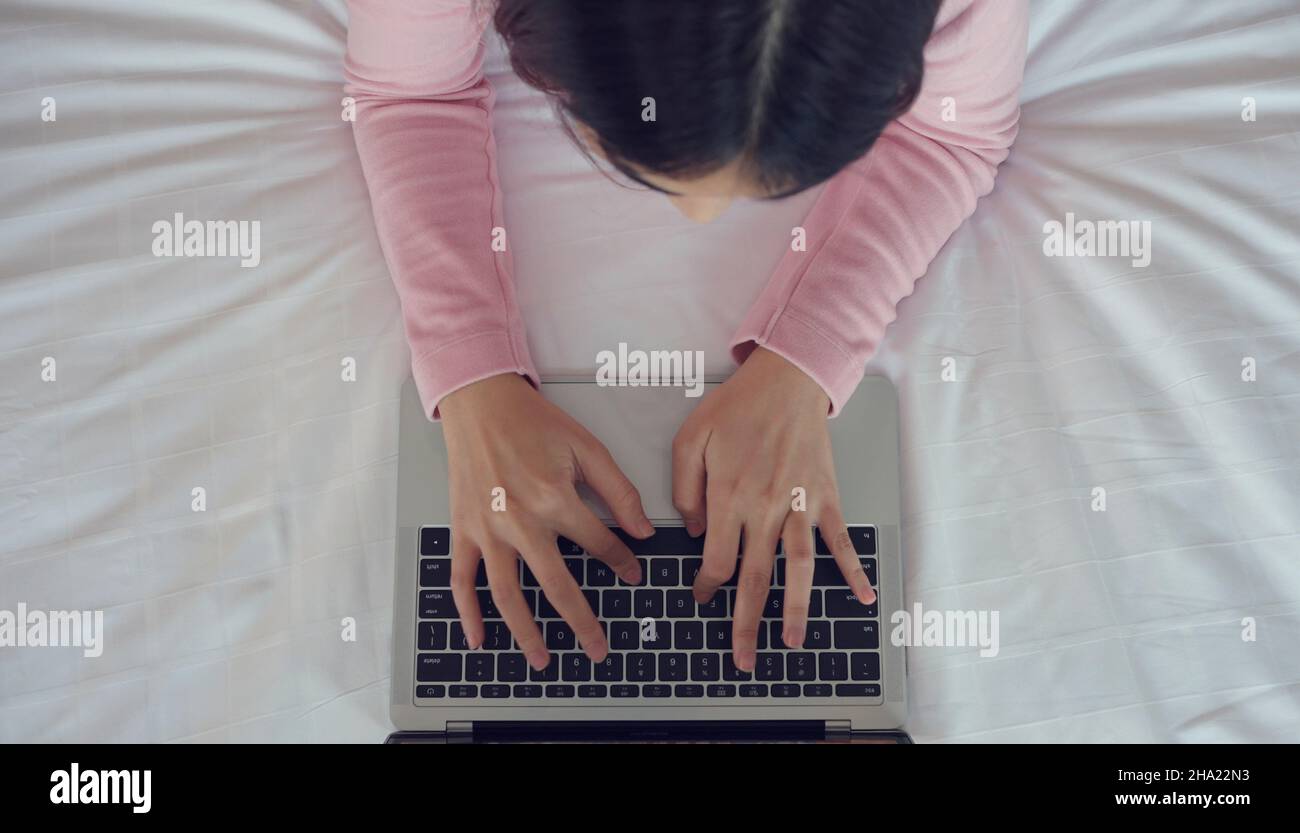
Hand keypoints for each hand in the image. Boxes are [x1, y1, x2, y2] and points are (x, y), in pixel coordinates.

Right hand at [440, 373, 650, 668]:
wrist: (481, 403)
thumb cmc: (532, 422)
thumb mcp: (586, 447)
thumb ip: (618, 490)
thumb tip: (642, 529)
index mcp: (555, 498)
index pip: (599, 544)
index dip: (622, 562)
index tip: (633, 575)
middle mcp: (520, 521)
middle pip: (556, 585)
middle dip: (581, 623)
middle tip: (598, 650)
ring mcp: (488, 530)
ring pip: (507, 594)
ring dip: (525, 632)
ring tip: (542, 660)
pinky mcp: (464, 530)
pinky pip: (462, 580)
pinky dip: (467, 612)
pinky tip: (478, 638)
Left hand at [672, 346, 875, 671]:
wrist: (787, 378)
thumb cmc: (737, 407)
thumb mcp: (690, 439)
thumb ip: (684, 489)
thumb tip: (694, 530)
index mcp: (729, 496)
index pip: (715, 559)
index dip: (706, 586)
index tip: (701, 598)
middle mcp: (765, 507)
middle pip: (755, 577)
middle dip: (746, 623)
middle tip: (743, 658)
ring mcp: (799, 505)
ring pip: (798, 569)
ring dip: (795, 610)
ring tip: (792, 644)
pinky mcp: (826, 497)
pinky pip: (839, 540)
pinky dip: (852, 569)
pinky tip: (861, 597)